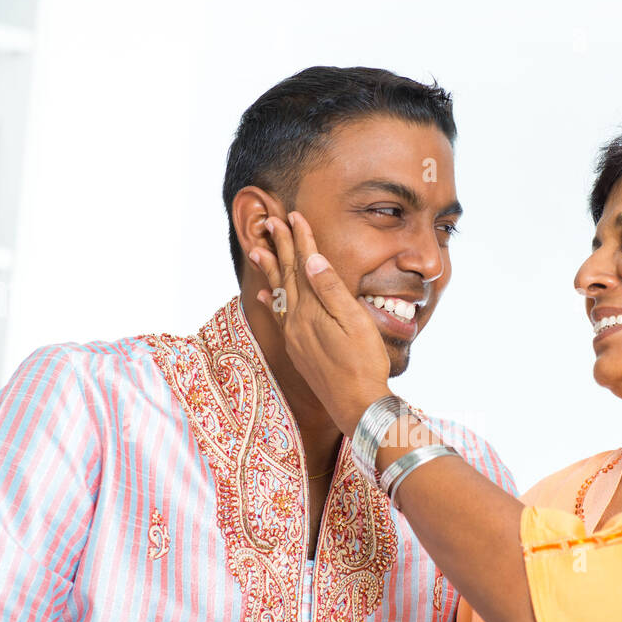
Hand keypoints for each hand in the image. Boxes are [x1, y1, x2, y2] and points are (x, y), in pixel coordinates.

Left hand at [249, 212, 391, 435]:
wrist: (356, 406)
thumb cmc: (363, 365)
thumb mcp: (355, 323)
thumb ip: (332, 291)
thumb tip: (312, 260)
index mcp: (312, 310)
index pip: (304, 265)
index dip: (299, 239)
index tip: (293, 215)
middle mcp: (297, 321)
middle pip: (286, 276)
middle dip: (279, 246)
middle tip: (270, 221)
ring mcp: (295, 336)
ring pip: (278, 294)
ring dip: (269, 270)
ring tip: (258, 250)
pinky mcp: (297, 350)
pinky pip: (278, 316)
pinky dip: (270, 300)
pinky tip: (264, 296)